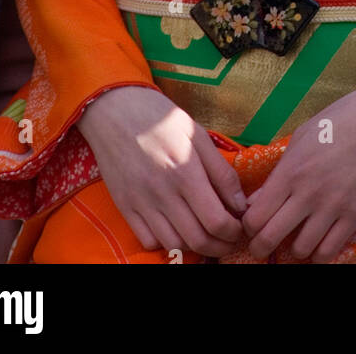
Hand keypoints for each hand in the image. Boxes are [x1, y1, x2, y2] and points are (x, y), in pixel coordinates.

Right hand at [77, 85, 247, 256]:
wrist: (115, 110)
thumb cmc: (161, 118)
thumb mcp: (198, 134)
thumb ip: (221, 172)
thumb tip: (240, 205)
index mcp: (185, 172)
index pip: (216, 221)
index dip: (234, 233)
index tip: (241, 228)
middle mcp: (162, 193)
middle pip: (198, 240)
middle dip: (220, 246)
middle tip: (230, 240)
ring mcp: (141, 203)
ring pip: (174, 245)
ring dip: (195, 247)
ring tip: (206, 235)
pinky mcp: (124, 207)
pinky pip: (148, 241)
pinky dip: (166, 243)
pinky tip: (177, 228)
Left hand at [242, 65, 355, 261]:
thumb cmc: (342, 120)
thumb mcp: (302, 136)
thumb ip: (279, 170)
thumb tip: (258, 199)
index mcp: (290, 170)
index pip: (254, 216)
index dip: (248, 226)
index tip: (252, 224)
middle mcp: (307, 193)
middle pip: (269, 238)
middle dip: (260, 247)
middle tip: (262, 246)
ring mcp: (333, 207)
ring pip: (300, 250)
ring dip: (293, 249)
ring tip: (296, 239)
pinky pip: (330, 251)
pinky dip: (319, 254)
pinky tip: (318, 244)